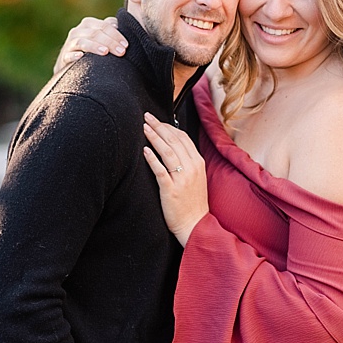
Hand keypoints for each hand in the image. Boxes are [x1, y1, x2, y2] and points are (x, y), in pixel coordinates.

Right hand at [53, 16, 126, 74]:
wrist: (71, 66)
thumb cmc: (92, 49)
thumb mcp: (100, 37)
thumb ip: (109, 29)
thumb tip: (118, 24)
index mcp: (88, 24)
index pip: (104, 26)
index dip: (116, 35)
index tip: (126, 46)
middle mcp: (78, 31)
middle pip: (95, 33)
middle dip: (110, 42)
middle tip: (121, 52)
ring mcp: (70, 44)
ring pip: (82, 42)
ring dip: (94, 46)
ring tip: (105, 52)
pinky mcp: (64, 57)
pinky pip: (68, 55)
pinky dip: (74, 55)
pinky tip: (81, 57)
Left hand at [142, 112, 207, 246]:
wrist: (195, 225)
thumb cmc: (192, 202)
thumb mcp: (195, 178)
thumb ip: (187, 162)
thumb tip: (173, 146)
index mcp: (198, 163)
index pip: (183, 138)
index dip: (169, 127)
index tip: (157, 120)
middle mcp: (192, 168)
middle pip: (174, 141)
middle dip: (159, 126)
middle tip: (146, 117)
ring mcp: (182, 179)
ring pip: (167, 152)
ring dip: (154, 137)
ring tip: (144, 127)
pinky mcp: (171, 190)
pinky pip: (161, 170)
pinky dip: (152, 159)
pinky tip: (144, 150)